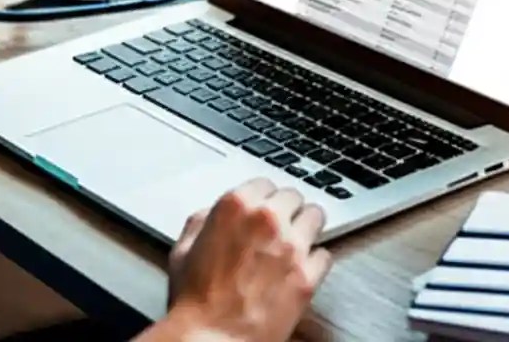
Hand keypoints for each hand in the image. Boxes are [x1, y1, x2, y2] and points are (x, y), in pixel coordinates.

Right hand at [164, 179, 332, 341]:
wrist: (211, 338)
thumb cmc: (194, 300)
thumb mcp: (183, 249)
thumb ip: (203, 221)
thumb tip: (215, 214)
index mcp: (235, 206)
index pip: (265, 182)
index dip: (264, 197)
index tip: (265, 206)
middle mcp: (268, 219)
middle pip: (294, 196)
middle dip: (287, 209)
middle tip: (282, 224)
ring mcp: (292, 247)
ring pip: (316, 216)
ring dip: (307, 226)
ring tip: (298, 240)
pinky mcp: (308, 275)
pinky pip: (325, 254)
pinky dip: (315, 261)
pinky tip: (302, 268)